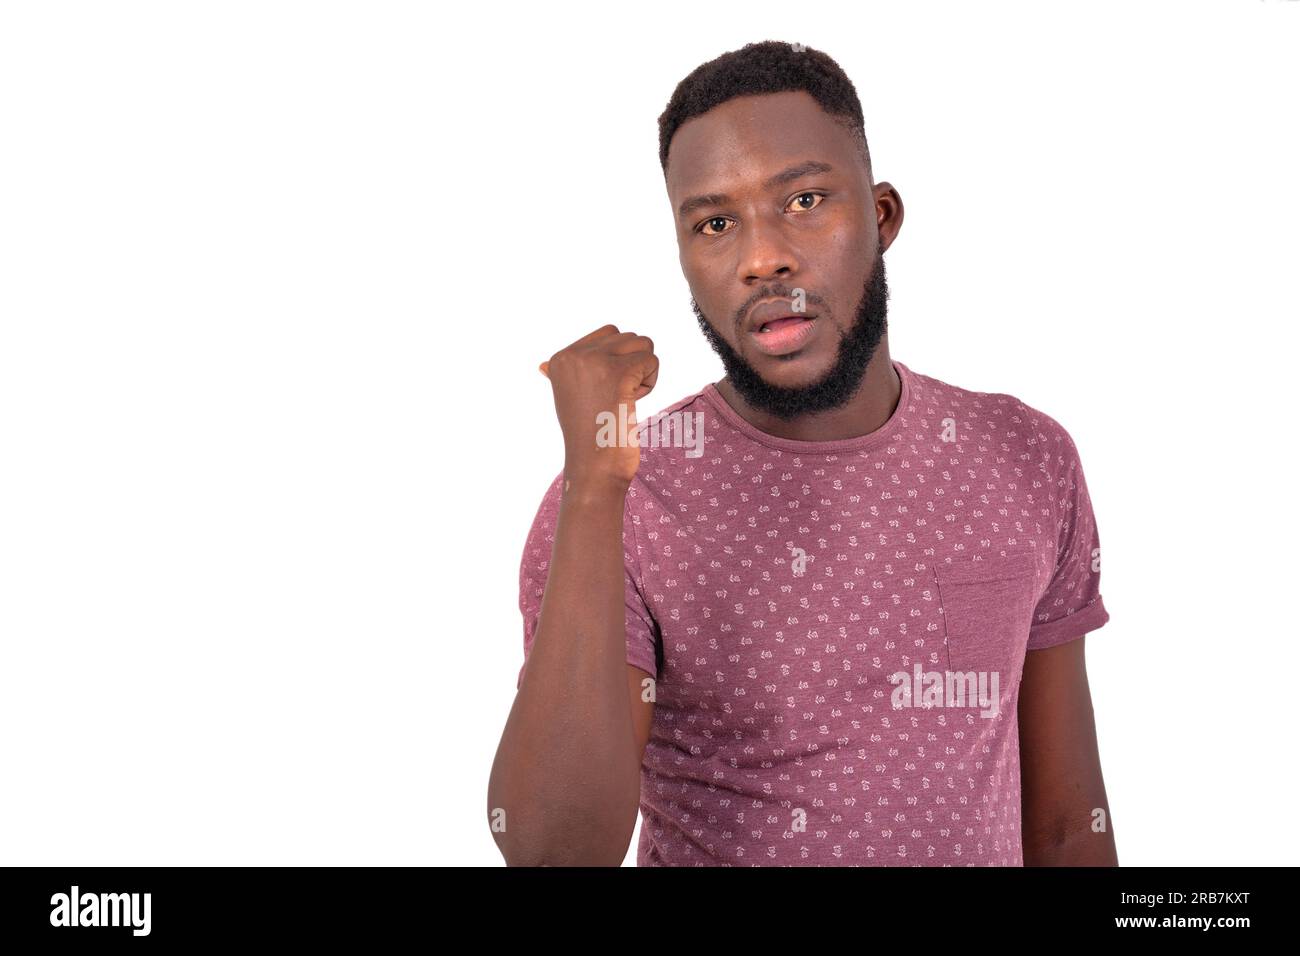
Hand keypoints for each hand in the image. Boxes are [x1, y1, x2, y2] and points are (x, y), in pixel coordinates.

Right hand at [539, 325, 658, 486]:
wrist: (594, 466)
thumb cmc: (587, 437)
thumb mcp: (567, 400)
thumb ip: (562, 377)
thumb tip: (543, 365)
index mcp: (560, 359)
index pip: (609, 334)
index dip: (617, 362)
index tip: (604, 392)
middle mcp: (573, 355)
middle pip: (628, 337)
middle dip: (633, 365)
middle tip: (617, 397)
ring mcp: (595, 362)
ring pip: (643, 345)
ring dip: (643, 372)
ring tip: (624, 399)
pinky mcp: (618, 373)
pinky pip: (651, 360)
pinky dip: (650, 382)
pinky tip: (632, 403)